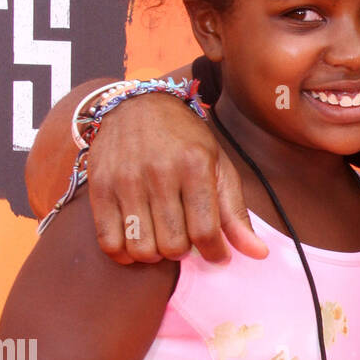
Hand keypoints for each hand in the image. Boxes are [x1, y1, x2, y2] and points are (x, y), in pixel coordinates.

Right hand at [86, 92, 266, 264]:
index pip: (205, 231)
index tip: (218, 256)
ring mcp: (126, 181)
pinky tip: (135, 242)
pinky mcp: (100, 188)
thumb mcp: (219, 167)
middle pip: (173, 244)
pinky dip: (123, 253)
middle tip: (185, 240)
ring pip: (141, 247)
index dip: (215, 253)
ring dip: (155, 254)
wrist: (139, 104)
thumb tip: (259, 253)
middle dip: (184, 252)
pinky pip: (108, 241)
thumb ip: (236, 213)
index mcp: (195, 166)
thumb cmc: (186, 140)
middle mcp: (160, 173)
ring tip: (161, 239)